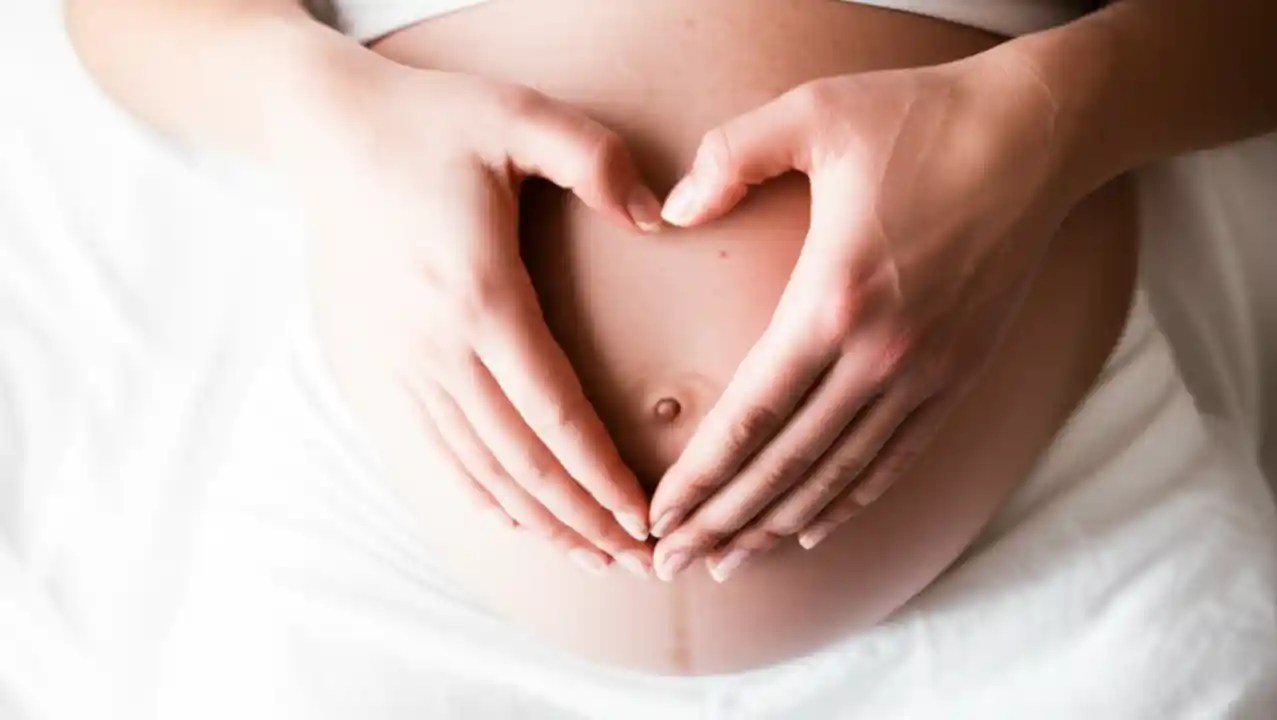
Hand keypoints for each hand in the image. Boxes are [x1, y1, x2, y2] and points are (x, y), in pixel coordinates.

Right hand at [299, 65, 662, 575]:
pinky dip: (479, 496)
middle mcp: (435, 348)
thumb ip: (594, 159)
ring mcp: (399, 365)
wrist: (326, 135)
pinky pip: (432, 452)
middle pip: (521, 460)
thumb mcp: (518, 114)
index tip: (647, 516)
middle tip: (640, 558)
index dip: (603, 475)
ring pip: (477, 468)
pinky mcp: (376, 369)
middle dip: (584, 517)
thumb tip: (656, 217)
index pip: (555, 413)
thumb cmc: (429, 123)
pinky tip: (516, 521)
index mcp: (479, 297)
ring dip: (539, 520)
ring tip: (592, 554)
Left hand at [647, 54, 1076, 580]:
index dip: (700, 476)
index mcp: (833, 299)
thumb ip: (727, 158)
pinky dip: (849, 503)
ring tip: (727, 564)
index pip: (750, 415)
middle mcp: (881, 355)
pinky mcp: (959, 376)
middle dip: (722, 522)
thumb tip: (670, 212)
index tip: (657, 517)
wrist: (1037, 134)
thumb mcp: (812, 112)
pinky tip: (811, 530)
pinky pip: (896, 460)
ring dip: (777, 527)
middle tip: (670, 565)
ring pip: (839, 477)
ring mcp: (926, 373)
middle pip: (786, 465)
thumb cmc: (920, 117)